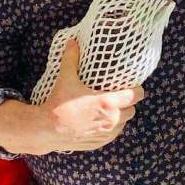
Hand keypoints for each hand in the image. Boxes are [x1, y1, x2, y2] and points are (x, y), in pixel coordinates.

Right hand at [37, 40, 141, 154]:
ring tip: (108, 108)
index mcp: (108, 103)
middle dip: (127, 103)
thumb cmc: (58, 104)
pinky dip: (110, 127)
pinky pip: (113, 133)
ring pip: (123, 123)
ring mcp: (107, 133)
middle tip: (117, 96)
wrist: (47, 130)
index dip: (137, 89)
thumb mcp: (66, 79)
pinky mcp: (100, 142)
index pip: (135, 96)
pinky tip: (100, 120)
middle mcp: (112, 120)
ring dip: (120, 116)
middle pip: (132, 110)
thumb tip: (72, 42)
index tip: (132, 85)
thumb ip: (71, 59)